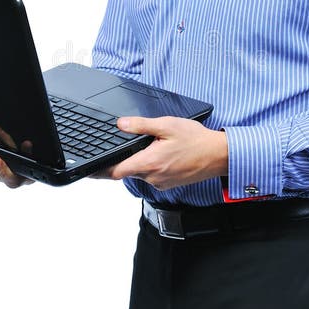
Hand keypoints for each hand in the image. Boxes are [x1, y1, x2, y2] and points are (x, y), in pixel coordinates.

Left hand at [96, 116, 227, 190]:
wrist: (219, 155)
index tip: (89, 170)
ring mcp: (161, 183)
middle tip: (137, 143)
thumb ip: (140, 126)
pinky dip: (152, 166)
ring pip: (141, 173)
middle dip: (126, 158)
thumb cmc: (196, 140)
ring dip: (141, 161)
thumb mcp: (167, 125)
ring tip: (157, 146)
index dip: (100, 170)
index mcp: (149, 163)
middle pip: (127, 171)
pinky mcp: (169, 184)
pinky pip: (153, 176)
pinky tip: (165, 154)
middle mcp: (153, 177)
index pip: (115, 172)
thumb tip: (120, 124)